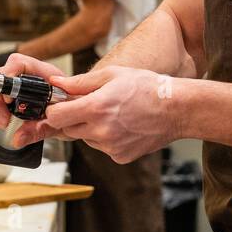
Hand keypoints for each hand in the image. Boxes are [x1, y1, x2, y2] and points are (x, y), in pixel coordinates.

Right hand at [0, 53, 65, 148]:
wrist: (77, 113)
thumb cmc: (73, 110)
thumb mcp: (59, 123)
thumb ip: (39, 130)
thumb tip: (17, 139)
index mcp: (43, 73)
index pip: (18, 63)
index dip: (8, 78)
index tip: (8, 99)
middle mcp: (28, 75)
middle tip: (3, 120)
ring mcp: (18, 84)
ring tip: (4, 123)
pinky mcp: (12, 95)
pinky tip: (4, 121)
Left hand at [44, 66, 180, 162]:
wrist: (176, 109)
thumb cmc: (146, 88)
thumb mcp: (112, 75)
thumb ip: (80, 82)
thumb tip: (56, 82)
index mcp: (96, 108)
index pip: (55, 117)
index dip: (55, 110)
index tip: (61, 105)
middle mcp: (101, 131)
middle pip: (68, 130)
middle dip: (73, 119)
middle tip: (91, 107)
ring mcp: (110, 147)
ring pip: (85, 139)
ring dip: (90, 129)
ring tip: (113, 115)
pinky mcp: (120, 156)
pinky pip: (102, 148)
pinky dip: (106, 139)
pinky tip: (122, 126)